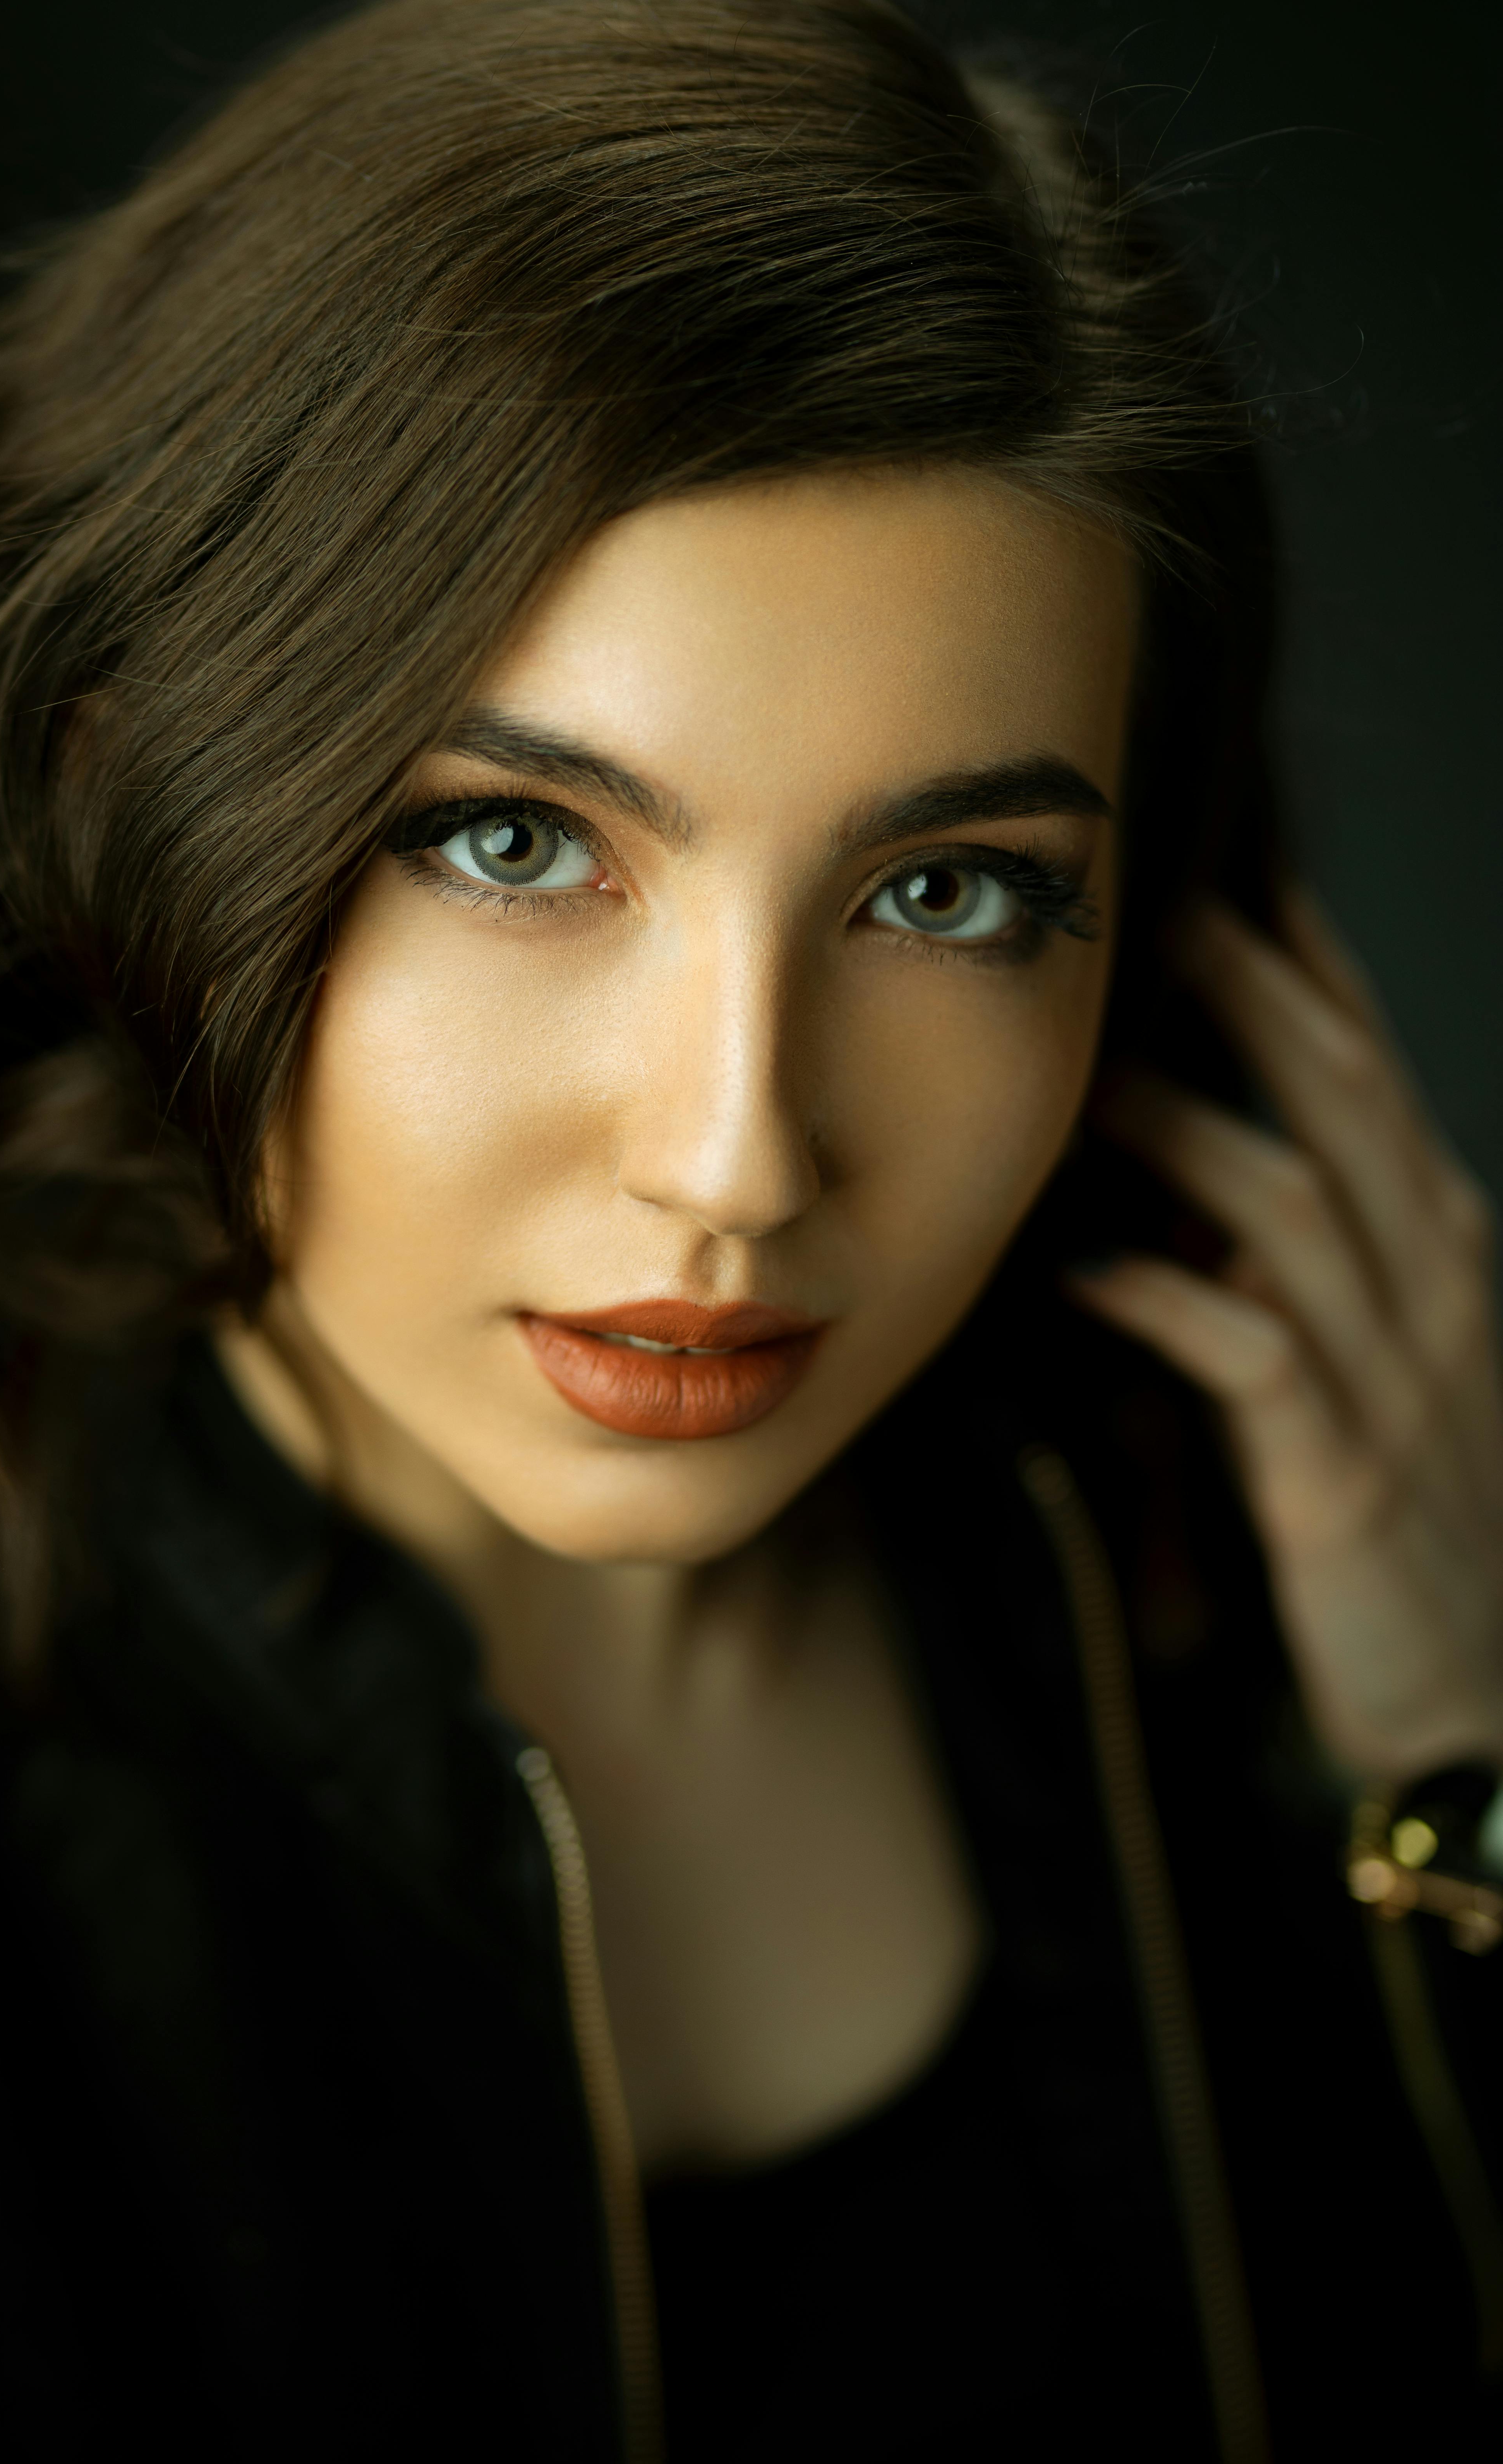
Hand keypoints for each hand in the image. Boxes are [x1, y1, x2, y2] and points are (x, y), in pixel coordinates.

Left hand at [1069, 888, 1502, 1783]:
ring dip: (1188, 1127)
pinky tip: (1077, 1266)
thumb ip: (1286, 1253)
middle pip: (1339, 1094)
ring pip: (1294, 1206)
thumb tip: (1173, 1165)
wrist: (1476, 1693)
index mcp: (1434, 1236)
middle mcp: (1431, 1279)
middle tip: (1152, 887)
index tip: (1228, 846)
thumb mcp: (1363, 1343)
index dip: (1302, 949)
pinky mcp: (1342, 1478)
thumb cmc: (1402, 1499)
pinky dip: (1163, 1301)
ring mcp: (1398, 1375)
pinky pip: (1254, 1359)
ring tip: (1089, 1064)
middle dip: (1250, 985)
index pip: (1363, 1057)